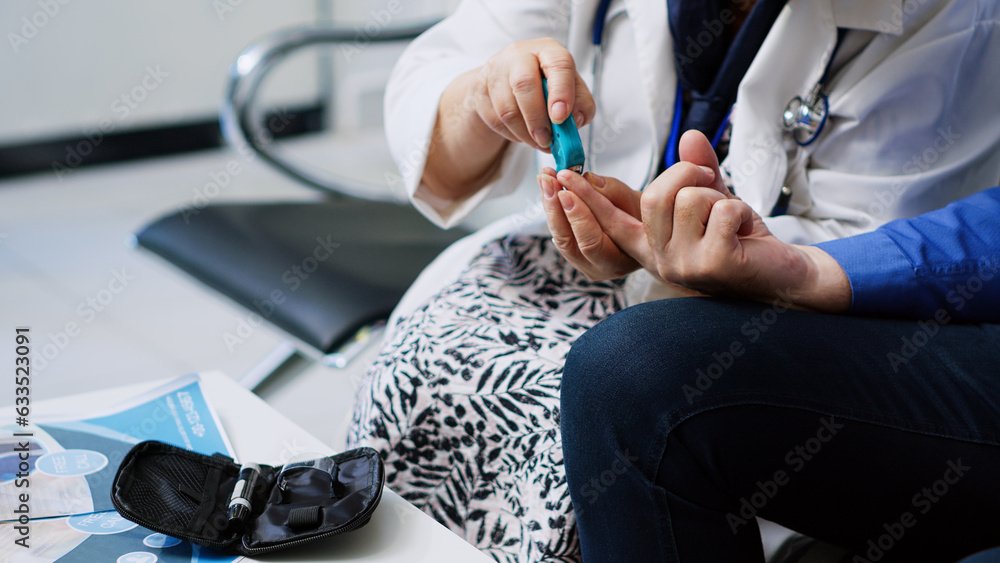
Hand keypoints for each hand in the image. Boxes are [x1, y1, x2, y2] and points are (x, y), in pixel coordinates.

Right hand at [425, 38, 594, 199]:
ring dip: (525, 133)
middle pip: (524, 84)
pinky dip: (512, 134)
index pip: (558, 64)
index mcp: (548, 50)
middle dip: (537, 118)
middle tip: (547, 140)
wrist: (507, 83)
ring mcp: (495, 70)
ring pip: (507, 109)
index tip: (561, 117)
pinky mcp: (479, 89)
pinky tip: (523, 134)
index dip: (561, 92)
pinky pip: (495, 120)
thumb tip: (577, 120)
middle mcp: (520, 54)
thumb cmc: (546, 85)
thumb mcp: (571, 90)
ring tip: (539, 142)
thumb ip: (582, 105)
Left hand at [539, 167, 639, 280]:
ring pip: (559, 236)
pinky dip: (551, 207)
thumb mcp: (638, 202)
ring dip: (549, 204)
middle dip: (556, 206)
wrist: (643, 229)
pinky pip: (558, 231)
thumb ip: (613, 192)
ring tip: (544, 177)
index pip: (592, 241)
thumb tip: (587, 180)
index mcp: (619, 262)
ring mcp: (582, 263)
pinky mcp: (572, 252)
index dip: (578, 213)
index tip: (568, 186)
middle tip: (549, 179)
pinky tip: (547, 186)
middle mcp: (598, 268)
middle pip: (568, 241)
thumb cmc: (644, 217)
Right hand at [557, 130, 850, 310]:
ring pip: (689, 199)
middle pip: (656, 195)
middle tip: (713, 182)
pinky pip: (720, 209)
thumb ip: (697, 168)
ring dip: (721, 197)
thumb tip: (689, 136)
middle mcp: (660, 260)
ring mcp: (683, 266)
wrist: (783, 275)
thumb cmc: (743, 239)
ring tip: (733, 219)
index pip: (612, 222)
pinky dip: (741, 209)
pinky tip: (746, 233)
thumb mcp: (714, 198)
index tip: (560, 177)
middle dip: (689, 174)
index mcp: (652, 247)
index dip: (587, 199)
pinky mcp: (711, 265)